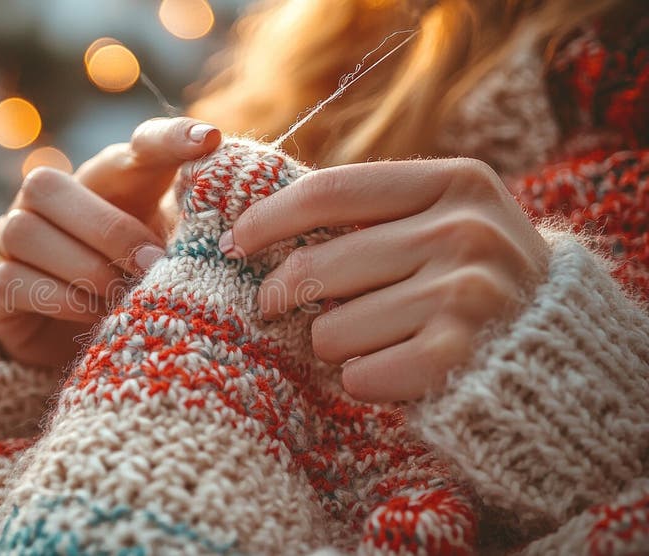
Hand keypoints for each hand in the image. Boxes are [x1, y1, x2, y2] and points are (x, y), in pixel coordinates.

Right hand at [0, 117, 221, 367]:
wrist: (66, 335)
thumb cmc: (126, 281)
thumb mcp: (161, 253)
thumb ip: (187, 230)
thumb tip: (231, 220)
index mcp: (104, 181)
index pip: (134, 147)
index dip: (167, 139)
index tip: (207, 141)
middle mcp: (46, 200)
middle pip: (48, 185)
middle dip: (107, 229)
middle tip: (151, 265)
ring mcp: (11, 240)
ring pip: (23, 232)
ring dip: (83, 268)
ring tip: (122, 297)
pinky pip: (13, 280)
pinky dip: (62, 299)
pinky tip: (95, 315)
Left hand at [220, 158, 549, 401]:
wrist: (560, 357)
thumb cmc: (476, 283)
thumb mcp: (444, 222)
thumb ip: (372, 215)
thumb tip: (257, 223)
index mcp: (454, 182)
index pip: (328, 192)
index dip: (267, 218)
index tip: (236, 241)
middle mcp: (462, 230)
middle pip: (315, 266)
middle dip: (284, 295)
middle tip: (278, 306)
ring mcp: (465, 292)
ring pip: (329, 329)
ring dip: (335, 345)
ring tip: (377, 341)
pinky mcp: (459, 356)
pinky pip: (358, 375)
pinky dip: (364, 381)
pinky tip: (397, 371)